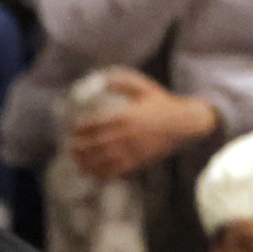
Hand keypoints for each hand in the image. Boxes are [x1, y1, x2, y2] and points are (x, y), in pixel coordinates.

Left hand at [67, 71, 219, 179]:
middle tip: (68, 146)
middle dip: (77, 147)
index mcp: (124, 116)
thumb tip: (99, 78)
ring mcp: (130, 151)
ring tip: (75, 160)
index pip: (94, 124)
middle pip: (93, 144)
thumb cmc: (162, 103)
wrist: (184, 123)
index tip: (71, 128)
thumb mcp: (143, 87)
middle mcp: (125, 135)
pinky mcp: (136, 162)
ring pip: (100, 160)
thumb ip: (121, 81)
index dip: (79, 128)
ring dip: (85, 162)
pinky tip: (91, 172)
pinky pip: (113, 171)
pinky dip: (100, 173)